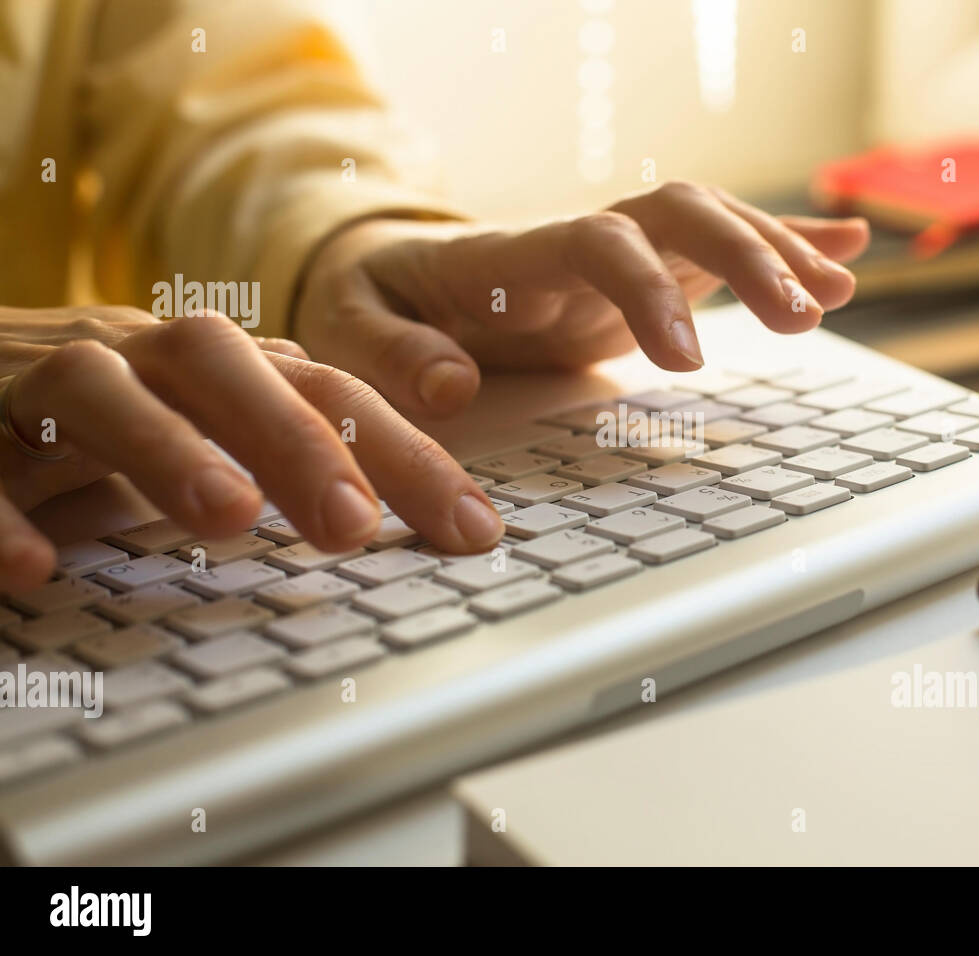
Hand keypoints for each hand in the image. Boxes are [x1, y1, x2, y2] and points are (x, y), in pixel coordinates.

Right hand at [0, 307, 502, 590]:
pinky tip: (34, 569)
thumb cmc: (96, 414)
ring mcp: (37, 383)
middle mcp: (137, 358)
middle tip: (352, 526)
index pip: (326, 396)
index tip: (474, 532)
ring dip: (167, 449)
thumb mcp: (203, 426)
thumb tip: (407, 515)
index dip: (406, 455)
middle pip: (226, 367)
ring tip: (227, 517)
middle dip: (297, 441)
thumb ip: (287, 453)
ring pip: (101, 389)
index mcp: (213, 368)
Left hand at [294, 182, 867, 418]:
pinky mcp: (640, 274)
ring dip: (777, 252)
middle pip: (676, 213)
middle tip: (799, 318)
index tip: (687, 359)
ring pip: (710, 224)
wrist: (390, 271)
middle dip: (745, 255)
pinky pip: (717, 250)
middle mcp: (577, 239)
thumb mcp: (349, 328)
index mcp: (511, 252)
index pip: (596, 244)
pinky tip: (844, 256)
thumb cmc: (371, 299)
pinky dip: (782, 248)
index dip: (647, 290)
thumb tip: (452, 386)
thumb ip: (392, 356)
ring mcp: (615, 252)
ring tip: (836, 295)